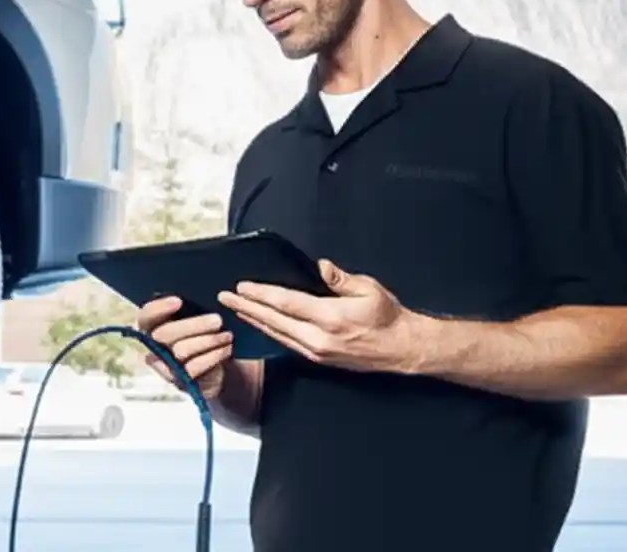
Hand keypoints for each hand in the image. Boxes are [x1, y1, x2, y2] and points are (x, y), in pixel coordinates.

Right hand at [136, 296, 233, 399]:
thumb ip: (192, 307)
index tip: (178, 301)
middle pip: (164, 334)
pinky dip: (212, 357)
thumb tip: (203, 293)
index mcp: (152, 326)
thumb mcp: (197, 316)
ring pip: (180, 351)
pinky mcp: (179, 382)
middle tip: (218, 320)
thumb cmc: (204, 332)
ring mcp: (165, 366)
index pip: (146, 316)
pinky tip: (226, 349)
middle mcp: (154, 347)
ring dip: (207, 341)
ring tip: (227, 335)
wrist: (218, 363)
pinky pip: (193, 369)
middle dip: (193, 325)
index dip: (159, 308)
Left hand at [218, 259, 421, 373]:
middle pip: (273, 321)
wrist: (402, 349)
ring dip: (254, 320)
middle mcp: (319, 338)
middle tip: (225, 296)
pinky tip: (260, 324)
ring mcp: (317, 351)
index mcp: (330, 318)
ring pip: (277, 334)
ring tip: (236, 308)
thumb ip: (341, 279)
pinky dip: (270, 332)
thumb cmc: (388, 318)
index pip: (286, 303)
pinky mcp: (318, 359)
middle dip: (246, 307)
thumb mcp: (369, 289)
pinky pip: (287, 343)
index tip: (242, 287)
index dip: (261, 294)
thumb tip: (321, 266)